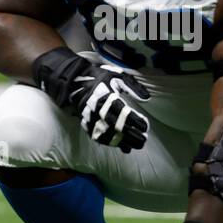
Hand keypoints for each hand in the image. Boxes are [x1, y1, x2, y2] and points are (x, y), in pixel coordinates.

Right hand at [33, 47, 149, 151]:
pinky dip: (110, 143)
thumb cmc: (100, 78)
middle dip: (131, 135)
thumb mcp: (117, 76)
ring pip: (106, 134)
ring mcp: (90, 118)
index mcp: (105, 95)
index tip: (145, 126)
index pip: (122, 112)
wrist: (75, 80)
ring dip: (122, 142)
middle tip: (143, 140)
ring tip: (135, 146)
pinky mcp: (85, 123)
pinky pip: (97, 137)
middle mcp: (96, 109)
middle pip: (116, 126)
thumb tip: (147, 98)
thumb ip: (132, 86)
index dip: (134, 121)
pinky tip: (121, 146)